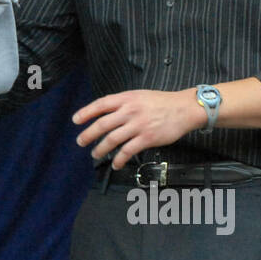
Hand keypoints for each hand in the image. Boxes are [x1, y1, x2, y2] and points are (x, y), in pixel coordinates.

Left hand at [72, 88, 200, 168]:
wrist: (184, 108)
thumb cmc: (162, 102)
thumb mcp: (139, 95)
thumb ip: (123, 103)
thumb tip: (106, 113)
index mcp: (126, 98)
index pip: (100, 104)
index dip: (86, 112)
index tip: (76, 120)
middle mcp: (130, 111)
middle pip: (102, 124)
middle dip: (88, 134)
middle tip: (80, 142)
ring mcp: (138, 125)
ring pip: (112, 139)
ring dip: (100, 148)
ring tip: (95, 154)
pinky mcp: (147, 138)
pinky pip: (128, 151)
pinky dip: (119, 159)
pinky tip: (115, 164)